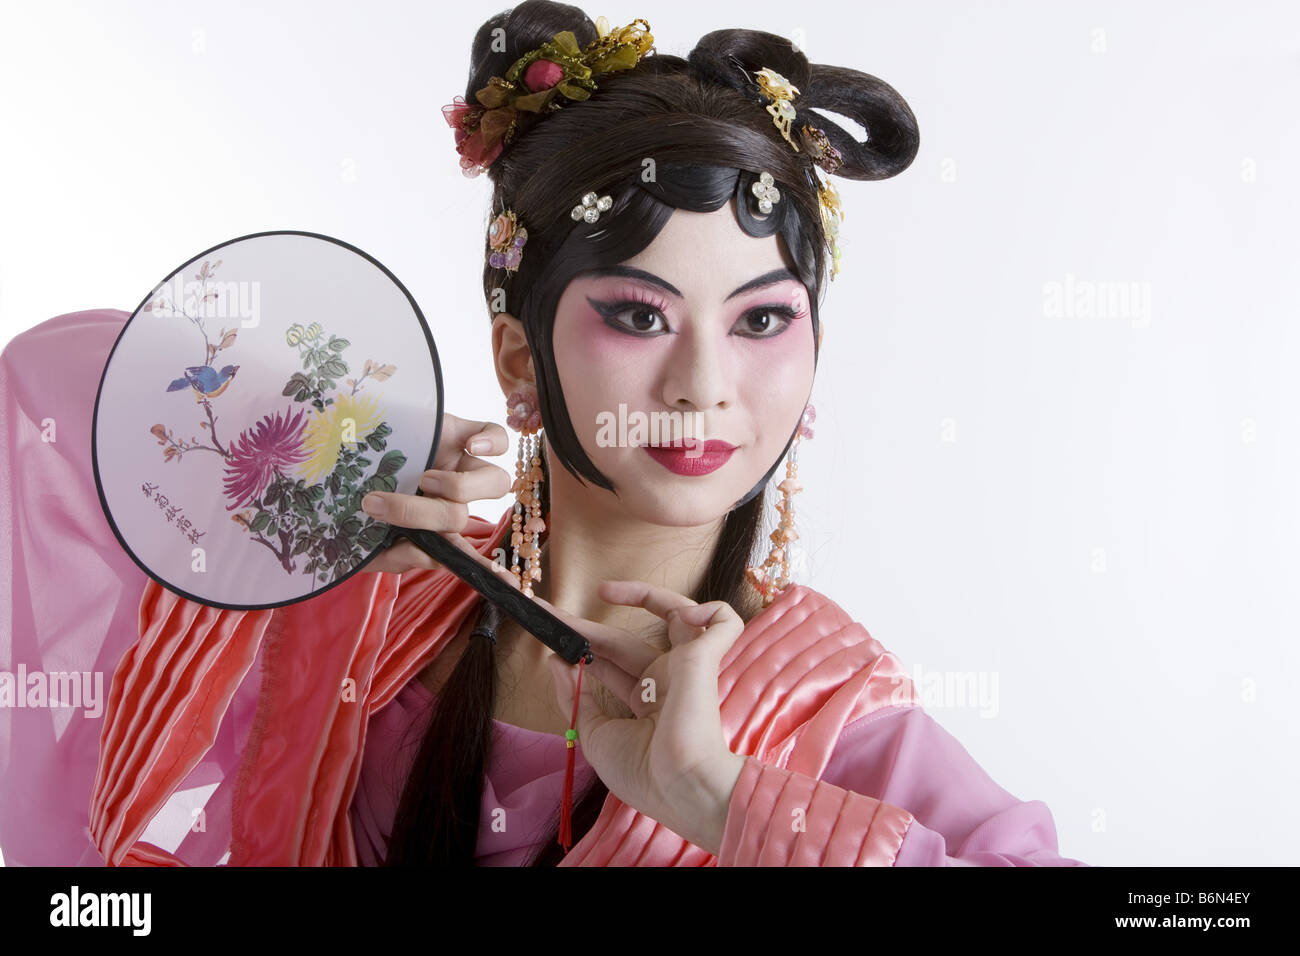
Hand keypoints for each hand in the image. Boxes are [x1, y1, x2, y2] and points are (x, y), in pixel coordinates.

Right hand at [359, 412, 518, 586]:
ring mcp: (459, 464)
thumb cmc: (346, 498)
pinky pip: (498, 436)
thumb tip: (429, 556)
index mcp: (433, 528)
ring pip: (493, 482)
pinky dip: (493, 443)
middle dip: (425, 516)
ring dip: (458, 487)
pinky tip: (472, 446)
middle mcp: (450, 498)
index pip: (467, 554)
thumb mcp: (364, 537)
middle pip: (462, 516)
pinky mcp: (460, 432)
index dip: (488, 569)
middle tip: (384, 504)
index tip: (504, 582)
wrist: (329, 448)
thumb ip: (395, 556)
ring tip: (424, 479)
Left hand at [540, 580, 747, 855]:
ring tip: (604, 590)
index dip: (582, 650)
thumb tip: (556, 662)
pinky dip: (710, 609)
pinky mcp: (707, 657)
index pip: (611, 665)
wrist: (678, 786)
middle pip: (624, 640)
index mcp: (647, 702)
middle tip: (548, 610)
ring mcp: (689, 667)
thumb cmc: (643, 773)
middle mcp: (668, 681)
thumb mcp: (595, 734)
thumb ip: (576, 696)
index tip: (550, 643)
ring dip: (640, 593)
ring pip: (673, 614)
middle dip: (585, 625)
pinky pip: (724, 621)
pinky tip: (682, 612)